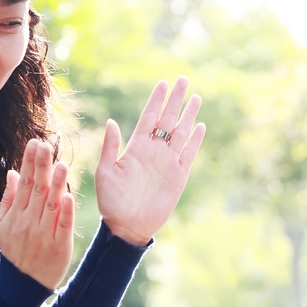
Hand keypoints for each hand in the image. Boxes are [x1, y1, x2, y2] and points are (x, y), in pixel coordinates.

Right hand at [0, 139, 74, 289]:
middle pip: (37, 189)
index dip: (29, 162)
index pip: (25, 182)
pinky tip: (69, 197)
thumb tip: (12, 172)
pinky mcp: (59, 245)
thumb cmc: (15, 249)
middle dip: (41, 166)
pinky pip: (63, 226)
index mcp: (18, 213)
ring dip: (57, 185)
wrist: (23, 283)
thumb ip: (9, 198)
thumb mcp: (3, 225)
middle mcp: (30, 221)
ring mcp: (45, 233)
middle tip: (46, 145)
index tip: (34, 143)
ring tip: (62, 164)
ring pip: (52, 205)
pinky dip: (66, 212)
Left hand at [95, 76, 205, 245]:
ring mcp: (167, 162)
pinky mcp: (178, 176)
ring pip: (181, 133)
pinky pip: (189, 154)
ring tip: (196, 97)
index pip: (149, 117)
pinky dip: (195, 140)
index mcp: (136, 147)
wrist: (127, 226)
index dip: (157, 100)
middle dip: (176, 100)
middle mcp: (153, 151)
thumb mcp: (106, 172)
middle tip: (183, 80)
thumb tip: (112, 122)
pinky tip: (200, 126)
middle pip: (168, 119)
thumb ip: (110, 147)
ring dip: (188, 115)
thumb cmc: (111, 201)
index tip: (163, 83)